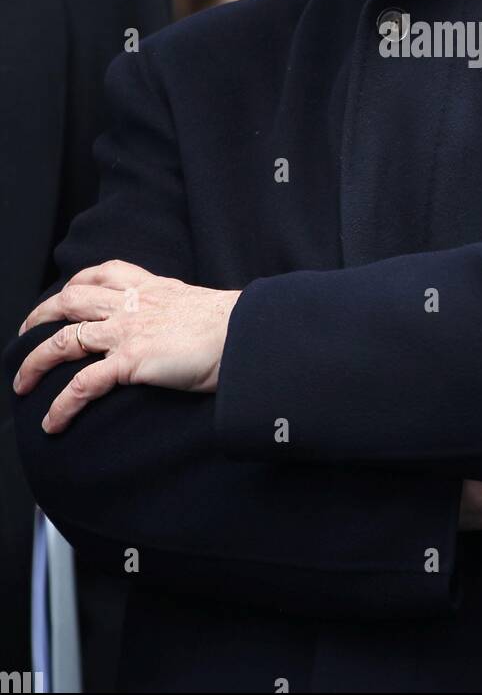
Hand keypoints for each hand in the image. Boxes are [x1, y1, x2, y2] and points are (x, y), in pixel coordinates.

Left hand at [13, 260, 241, 433]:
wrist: (245, 334)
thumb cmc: (234, 325)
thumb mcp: (200, 307)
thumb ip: (181, 312)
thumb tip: (188, 326)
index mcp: (152, 289)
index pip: (104, 272)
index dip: (78, 282)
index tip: (66, 292)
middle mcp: (133, 305)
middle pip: (71, 300)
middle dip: (41, 315)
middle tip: (26, 333)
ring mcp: (127, 331)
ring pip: (65, 340)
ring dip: (35, 363)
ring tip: (22, 383)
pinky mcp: (130, 361)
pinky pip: (83, 384)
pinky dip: (62, 405)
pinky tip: (53, 422)